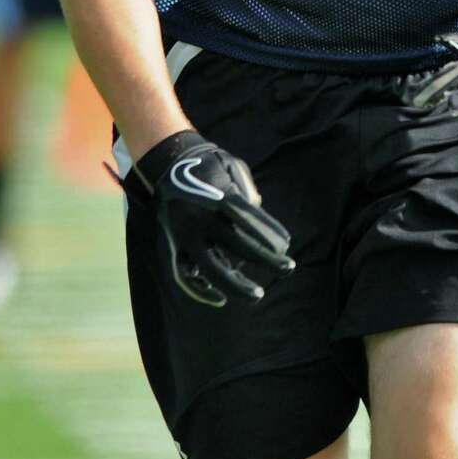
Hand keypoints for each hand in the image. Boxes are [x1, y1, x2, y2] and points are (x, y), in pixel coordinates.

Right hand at [125, 131, 294, 307]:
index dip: (269, 231)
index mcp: (217, 196)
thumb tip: (258, 212)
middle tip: (289, 267)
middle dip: (265, 258)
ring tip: (257, 295)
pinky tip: (220, 298)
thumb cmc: (209, 164)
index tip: (287, 244)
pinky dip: (200, 290)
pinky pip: (183, 274)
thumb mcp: (231, 166)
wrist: (168, 160)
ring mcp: (185, 234)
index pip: (248, 217)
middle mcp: (201, 218)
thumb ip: (247, 189)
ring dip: (235, 284)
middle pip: (236, 244)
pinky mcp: (173, 244)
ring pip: (210, 268)